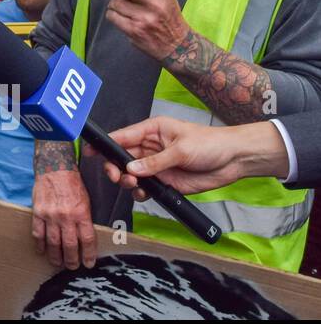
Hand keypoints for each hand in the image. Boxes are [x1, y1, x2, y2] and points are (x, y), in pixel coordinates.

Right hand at [31, 169, 95, 268]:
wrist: (55, 168)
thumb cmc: (72, 184)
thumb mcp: (86, 201)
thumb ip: (84, 219)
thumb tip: (85, 239)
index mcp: (81, 213)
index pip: (87, 240)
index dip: (88, 255)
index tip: (88, 264)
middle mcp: (66, 216)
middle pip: (69, 245)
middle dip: (71, 260)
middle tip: (72, 267)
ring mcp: (50, 215)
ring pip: (53, 242)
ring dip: (55, 256)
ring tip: (57, 263)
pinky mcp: (38, 212)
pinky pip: (38, 232)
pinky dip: (39, 244)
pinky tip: (41, 250)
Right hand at [86, 115, 283, 196]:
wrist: (234, 160)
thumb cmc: (210, 144)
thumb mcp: (181, 149)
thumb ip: (155, 162)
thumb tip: (131, 169)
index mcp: (152, 131)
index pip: (122, 137)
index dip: (105, 144)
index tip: (89, 152)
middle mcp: (151, 148)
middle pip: (122, 158)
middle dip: (115, 168)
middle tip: (117, 176)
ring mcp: (157, 166)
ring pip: (131, 175)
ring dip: (128, 181)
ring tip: (134, 184)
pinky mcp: (166, 182)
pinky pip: (146, 188)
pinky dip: (141, 193)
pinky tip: (145, 193)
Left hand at [104, 0, 190, 60]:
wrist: (178, 46)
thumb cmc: (170, 20)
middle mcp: (154, 4)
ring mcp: (143, 18)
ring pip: (115, 2)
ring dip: (116, 4)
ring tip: (125, 9)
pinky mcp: (133, 30)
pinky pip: (112, 16)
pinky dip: (113, 15)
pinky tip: (123, 18)